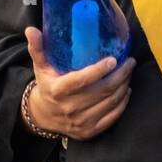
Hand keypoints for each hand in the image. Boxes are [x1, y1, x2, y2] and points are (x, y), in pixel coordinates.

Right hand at [24, 26, 134, 140]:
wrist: (44, 116)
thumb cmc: (47, 85)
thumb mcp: (41, 67)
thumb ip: (38, 48)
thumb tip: (31, 30)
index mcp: (58, 91)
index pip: (81, 80)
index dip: (98, 70)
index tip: (113, 59)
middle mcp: (70, 108)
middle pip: (102, 90)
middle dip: (121, 74)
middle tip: (129, 61)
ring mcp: (81, 122)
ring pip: (111, 102)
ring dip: (124, 86)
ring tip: (129, 72)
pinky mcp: (90, 131)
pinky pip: (113, 116)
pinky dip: (123, 102)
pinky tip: (127, 90)